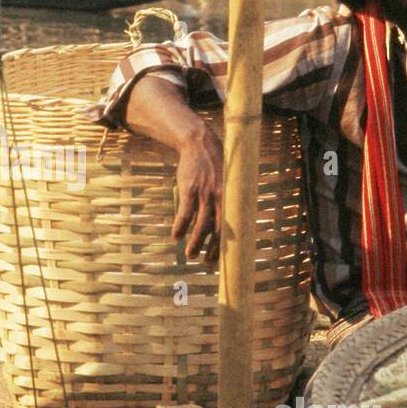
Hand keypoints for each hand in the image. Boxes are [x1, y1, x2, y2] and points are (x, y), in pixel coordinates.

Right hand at [172, 124, 222, 263]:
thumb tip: (220, 224)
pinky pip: (185, 213)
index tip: (221, 259)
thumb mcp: (224, 183)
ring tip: (190, 256)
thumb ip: (224, 202)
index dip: (226, 246)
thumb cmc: (213, 167)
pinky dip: (180, 227)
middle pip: (217, 231)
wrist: (199, 144)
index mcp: (231, 198)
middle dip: (211, 251)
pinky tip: (176, 236)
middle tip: (206, 263)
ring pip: (200, 226)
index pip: (231, 228)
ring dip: (195, 243)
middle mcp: (220, 198)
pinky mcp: (189, 189)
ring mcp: (205, 194)